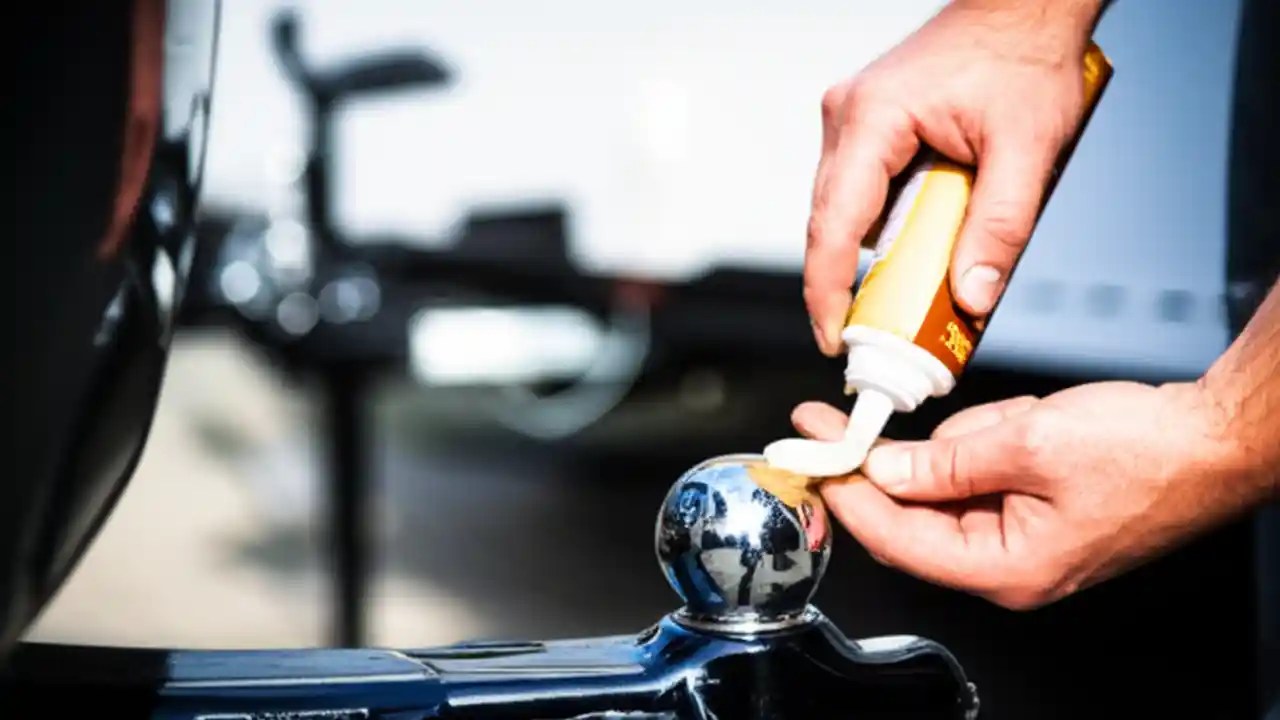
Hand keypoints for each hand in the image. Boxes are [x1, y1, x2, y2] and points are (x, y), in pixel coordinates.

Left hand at [791, 380, 1266, 609]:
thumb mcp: (1027, 442)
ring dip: (956, 446)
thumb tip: (880, 469)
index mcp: (1006, 568)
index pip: (895, 538)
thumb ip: (942, 462)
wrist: (1216, 437)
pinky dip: (984, 443)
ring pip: (946, 487)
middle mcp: (1008, 565)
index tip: (810, 454)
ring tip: (1013, 419)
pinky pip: (982, 474)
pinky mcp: (1033, 509)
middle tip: (837, 423)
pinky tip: (1023, 423)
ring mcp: (1021, 537)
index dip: (845, 492)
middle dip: (889, 463)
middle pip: (912, 516)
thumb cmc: (1149, 451)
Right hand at [805, 0, 1105, 354]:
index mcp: (874, 119)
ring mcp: (853, 121)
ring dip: (874, 252)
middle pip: (832, 223)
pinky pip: (862, 192)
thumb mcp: (1027, 148)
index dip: (826, 290)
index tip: (832, 336)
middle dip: (850, 283)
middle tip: (877, 332)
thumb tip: (972, 295)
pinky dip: (885, 225)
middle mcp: (849, 118)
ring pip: (845, 210)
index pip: (834, 224)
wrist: (1021, 8)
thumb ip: (1000, 227)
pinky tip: (920, 241)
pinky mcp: (868, 127)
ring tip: (911, 289)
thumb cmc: (1022, 53)